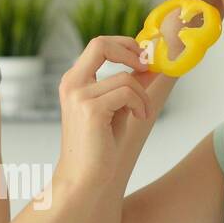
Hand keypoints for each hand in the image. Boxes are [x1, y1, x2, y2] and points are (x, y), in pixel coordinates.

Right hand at [53, 36, 155, 194]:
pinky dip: (139, 104)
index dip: (124, 44)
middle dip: (131, 50)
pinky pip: (127, 92)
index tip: (142, 58)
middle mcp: (72, 84)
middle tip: (147, 66)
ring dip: (142, 95)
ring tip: (141, 113)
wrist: (85, 178)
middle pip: (100, 44)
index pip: (98, 45)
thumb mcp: (117, 108)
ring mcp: (79, 96)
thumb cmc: (99, 147)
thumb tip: (151, 65)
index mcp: (74, 81)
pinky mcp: (91, 109)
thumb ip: (130, 85)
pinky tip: (138, 118)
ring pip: (124, 78)